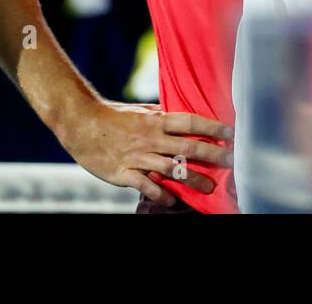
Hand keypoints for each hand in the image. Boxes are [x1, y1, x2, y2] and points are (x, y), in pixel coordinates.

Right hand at [55, 97, 233, 206]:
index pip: (190, 122)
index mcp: (156, 120)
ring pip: (171, 169)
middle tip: (231, 160)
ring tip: (210, 187)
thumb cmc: (112, 116)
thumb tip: (178, 113)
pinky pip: (145, 185)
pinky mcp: (124, 172)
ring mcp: (138, 156)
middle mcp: (150, 138)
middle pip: (187, 146)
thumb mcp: (139, 110)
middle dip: (212, 154)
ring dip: (193, 179)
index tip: (231, 133)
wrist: (80, 124)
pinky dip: (160, 194)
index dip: (212, 127)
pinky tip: (172, 201)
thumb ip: (159, 114)